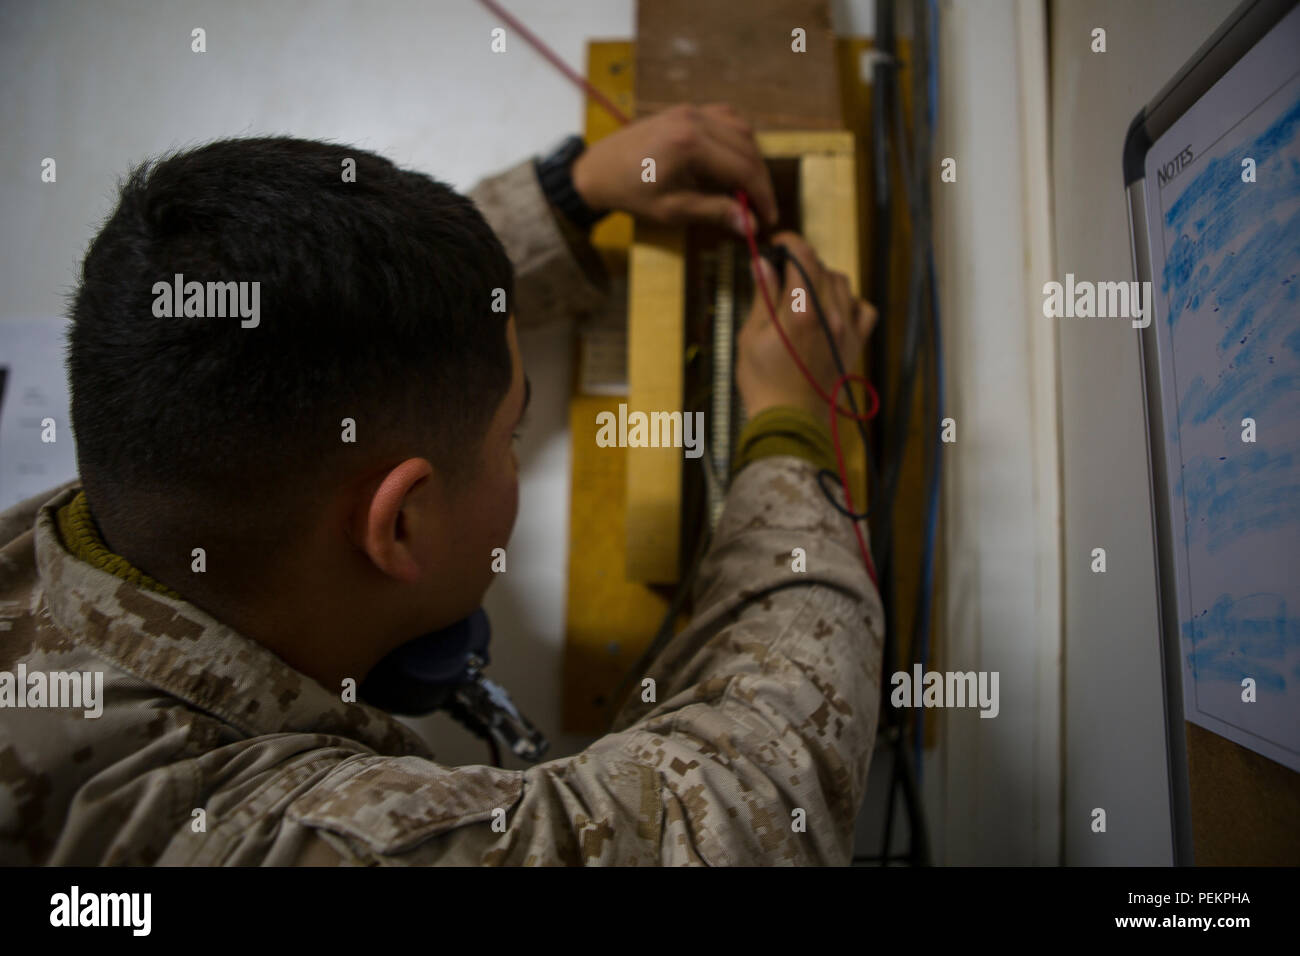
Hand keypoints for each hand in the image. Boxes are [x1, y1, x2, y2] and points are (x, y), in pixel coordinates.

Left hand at [571, 103, 778, 235]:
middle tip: (760, 208)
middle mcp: (694, 119)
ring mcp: (690, 110)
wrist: (599, 171)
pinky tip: (735, 160)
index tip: (768, 218)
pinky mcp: (686, 110)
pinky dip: (737, 138)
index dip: (761, 195)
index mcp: (690, 144)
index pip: (743, 168)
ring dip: (751, 157)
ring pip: (741, 128)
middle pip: (747, 146)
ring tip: (748, 187)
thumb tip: (750, 225)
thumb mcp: (672, 210)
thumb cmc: (631, 193)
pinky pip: (725, 118)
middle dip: (759, 179)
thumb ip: (714, 212)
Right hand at [736, 232, 876, 418]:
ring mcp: (847, 329)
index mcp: (801, 308)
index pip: (802, 255)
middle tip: (783, 272)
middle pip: (822, 267)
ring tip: (805, 292)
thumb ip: (762, 296)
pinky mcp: (855, 345)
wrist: (789, 421)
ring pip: (843, 283)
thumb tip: (763, 263)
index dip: (789, 242)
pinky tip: (834, 309)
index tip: (776, 245)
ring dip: (824, 279)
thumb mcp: (751, 335)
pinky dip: (850, 302)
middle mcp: (830, 313)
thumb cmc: (763, 381)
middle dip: (802, 262)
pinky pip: (864, 309)